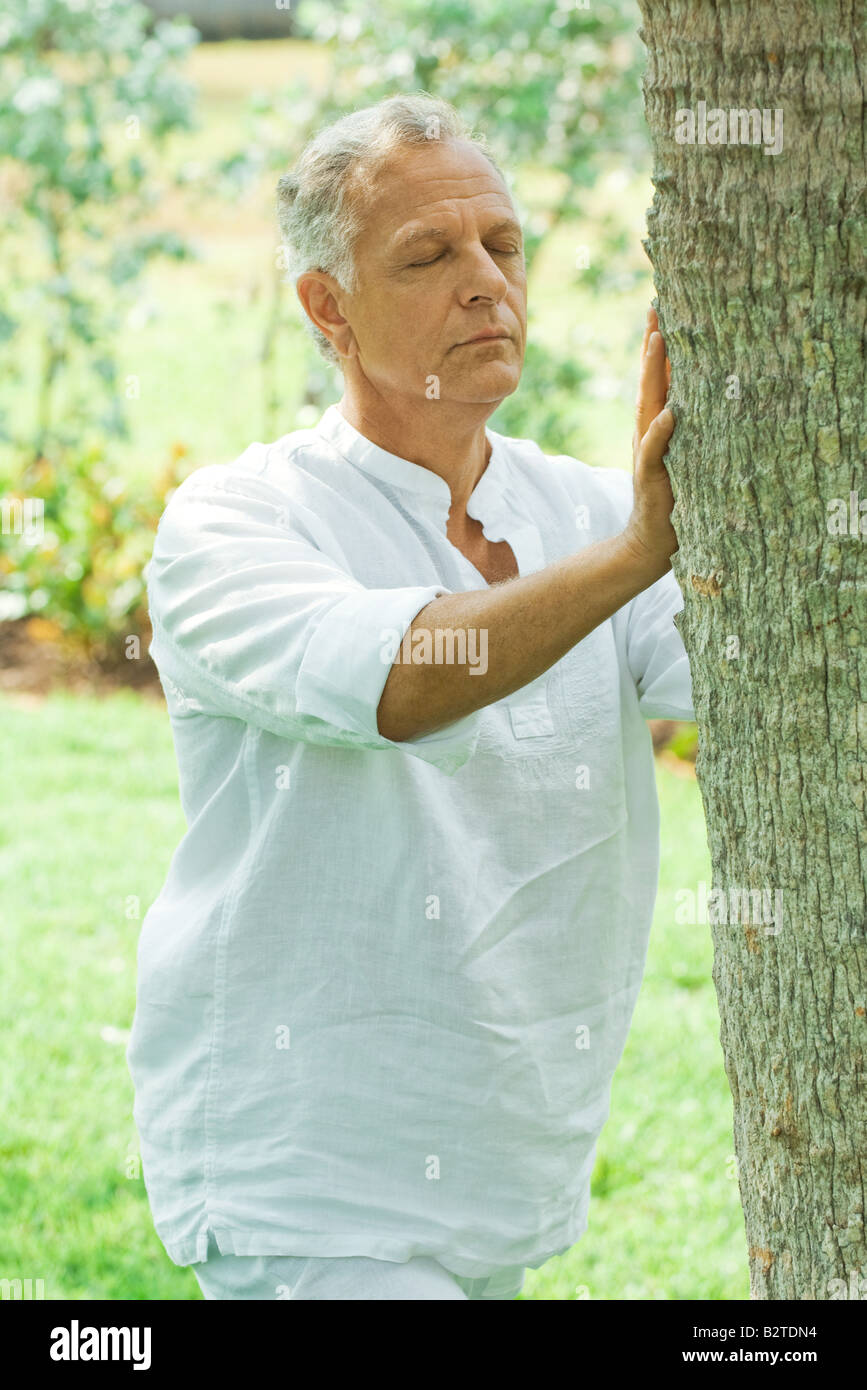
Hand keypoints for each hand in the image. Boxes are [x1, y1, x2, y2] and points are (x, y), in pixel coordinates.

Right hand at [622, 305, 677, 578]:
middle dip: (653, 345)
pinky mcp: (650, 475)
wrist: (652, 539)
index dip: (661, 344)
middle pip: (650, 380)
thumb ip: (689, 426)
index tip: (666, 307)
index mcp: (659, 424)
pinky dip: (661, 431)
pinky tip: (669, 413)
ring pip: (649, 404)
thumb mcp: (687, 456)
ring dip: (653, 374)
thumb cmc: (676, 499)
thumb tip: (705, 393)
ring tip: (659, 341)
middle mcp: (649, 431)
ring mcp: (647, 451)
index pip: (659, 378)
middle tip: (657, 307)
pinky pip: (655, 449)